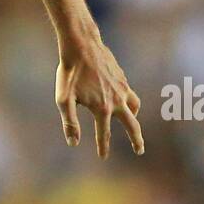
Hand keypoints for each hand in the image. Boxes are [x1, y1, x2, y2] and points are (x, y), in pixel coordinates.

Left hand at [55, 38, 143, 158]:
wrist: (82, 46)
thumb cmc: (69, 73)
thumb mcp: (64, 100)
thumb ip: (70, 123)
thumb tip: (73, 143)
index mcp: (102, 108)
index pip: (104, 134)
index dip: (103, 147)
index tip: (103, 157)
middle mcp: (116, 100)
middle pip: (132, 125)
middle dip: (136, 140)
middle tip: (140, 151)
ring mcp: (121, 88)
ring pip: (135, 107)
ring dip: (134, 118)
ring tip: (132, 123)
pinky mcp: (122, 77)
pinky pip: (130, 94)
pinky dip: (130, 101)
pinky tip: (122, 101)